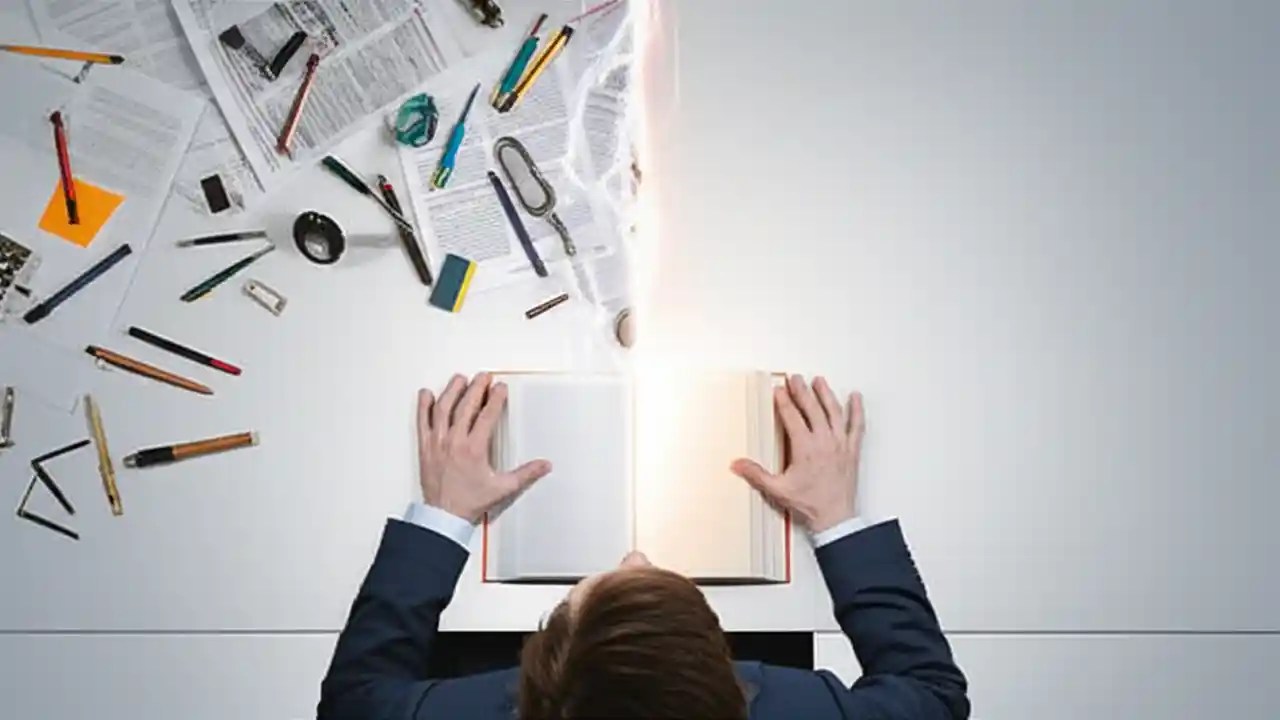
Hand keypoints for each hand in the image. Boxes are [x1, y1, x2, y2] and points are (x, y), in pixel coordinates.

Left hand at [417, 373, 551, 522]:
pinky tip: (426, 393)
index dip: (495, 398)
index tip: (500, 388)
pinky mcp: (425, 447)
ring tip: (460, 379)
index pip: (487, 415)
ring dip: (452, 391)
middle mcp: (454, 442)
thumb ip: (526, 474)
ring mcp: (438, 443)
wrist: (444, 516)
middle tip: (483, 377)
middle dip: (476, 388)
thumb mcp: (502, 488)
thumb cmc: (469, 502)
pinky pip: (422, 421)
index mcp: (474, 449)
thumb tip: (544, 465)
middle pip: (466, 406)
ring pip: (443, 409)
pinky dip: (423, 406)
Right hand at [731, 375, 864, 533]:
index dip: (784, 401)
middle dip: (802, 391)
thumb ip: (756, 474)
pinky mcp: (852, 449)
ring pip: (833, 411)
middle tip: (795, 378)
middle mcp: (824, 441)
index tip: (778, 390)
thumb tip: (736, 464)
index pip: (792, 417)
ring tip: (818, 380)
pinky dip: (857, 410)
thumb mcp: (778, 489)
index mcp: (805, 448)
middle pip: (812, 408)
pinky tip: (856, 397)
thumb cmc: (809, 503)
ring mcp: (840, 444)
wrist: (835, 517)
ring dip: (825, 394)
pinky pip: (857, 425)